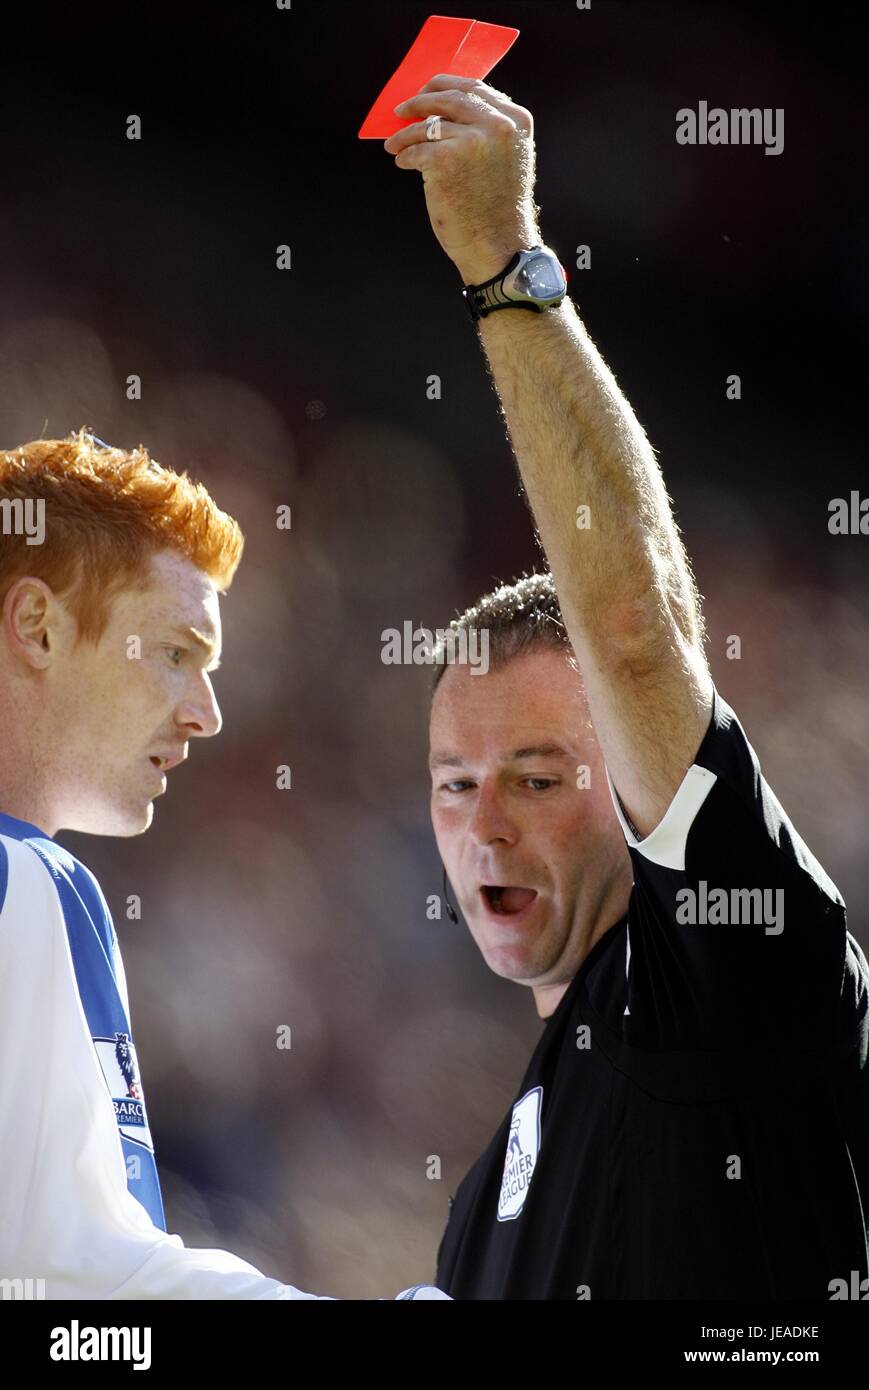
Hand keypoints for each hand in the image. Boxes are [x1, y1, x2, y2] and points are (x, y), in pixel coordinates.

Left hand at [383, 73, 541, 284]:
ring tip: (395, 144)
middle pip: (448, 98)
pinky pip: (415, 148)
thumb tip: (445, 114)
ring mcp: (471, 140)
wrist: (499, 247)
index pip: (474, 88)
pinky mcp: (445, 159)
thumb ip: (487, 131)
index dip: (445, 86)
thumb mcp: (506, 159)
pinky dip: (405, 155)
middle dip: (420, 101)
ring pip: (426, 126)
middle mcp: (497, 125)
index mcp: (515, 121)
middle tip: (403, 110)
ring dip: (406, 134)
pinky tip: (403, 162)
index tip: (427, 91)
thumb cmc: (498, 211)